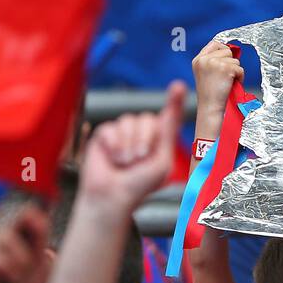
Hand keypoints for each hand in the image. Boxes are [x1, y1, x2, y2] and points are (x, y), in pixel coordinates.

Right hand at [80, 80, 186, 209]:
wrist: (112, 196)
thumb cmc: (140, 184)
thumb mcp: (162, 160)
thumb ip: (167, 133)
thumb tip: (173, 108)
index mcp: (160, 140)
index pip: (168, 116)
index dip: (174, 100)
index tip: (178, 87)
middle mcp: (142, 133)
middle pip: (146, 118)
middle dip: (144, 139)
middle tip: (139, 159)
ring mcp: (123, 132)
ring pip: (128, 121)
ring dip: (128, 144)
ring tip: (125, 162)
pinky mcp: (105, 134)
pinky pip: (110, 128)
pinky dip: (113, 144)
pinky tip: (112, 158)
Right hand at [191, 42, 243, 135]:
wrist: (210, 108)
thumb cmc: (210, 95)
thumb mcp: (205, 74)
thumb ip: (213, 61)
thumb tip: (232, 50)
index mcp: (198, 60)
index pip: (214, 44)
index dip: (223, 50)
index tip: (225, 61)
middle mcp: (204, 59)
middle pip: (227, 51)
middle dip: (230, 63)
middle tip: (224, 78)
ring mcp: (214, 63)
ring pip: (235, 60)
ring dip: (235, 72)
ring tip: (226, 83)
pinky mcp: (225, 68)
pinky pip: (240, 69)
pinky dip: (240, 77)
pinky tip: (231, 85)